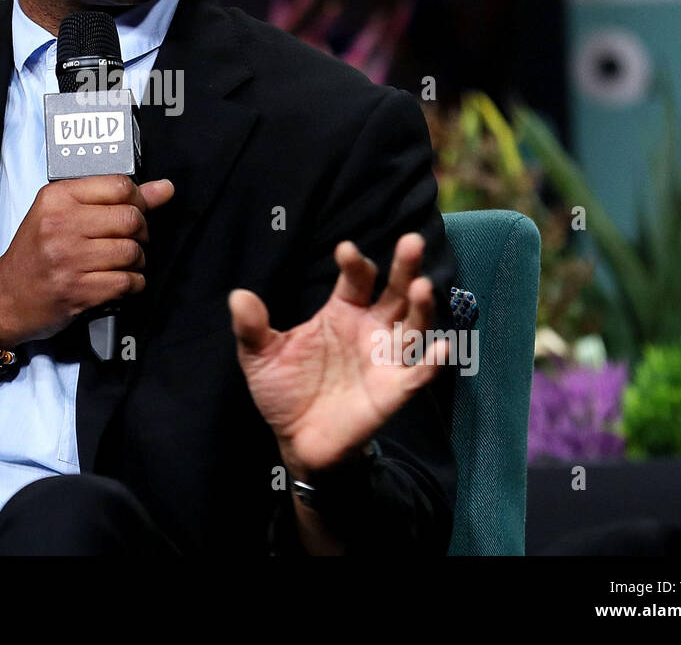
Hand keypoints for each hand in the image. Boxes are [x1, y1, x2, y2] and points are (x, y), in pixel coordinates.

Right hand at [0, 175, 174, 349]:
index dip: (137, 200)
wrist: (5, 298)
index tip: (133, 211)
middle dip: (140, 232)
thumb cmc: (35, 253)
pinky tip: (120, 281)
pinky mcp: (78, 291)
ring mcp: (69, 259)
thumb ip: (111, 198)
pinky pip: (127, 282)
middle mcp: (61, 225)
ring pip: (132, 251)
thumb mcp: (62, 214)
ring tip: (122, 262)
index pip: (119, 185)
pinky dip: (133, 283)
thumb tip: (165, 188)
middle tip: (130, 240)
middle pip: (131, 218)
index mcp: (57, 198)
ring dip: (137, 260)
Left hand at [228, 232, 447, 478]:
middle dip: (404, 268)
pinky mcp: (394, 391)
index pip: (355, 280)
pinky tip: (442, 347)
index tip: (345, 250)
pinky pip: (418, 374)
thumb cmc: (284, 390)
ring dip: (420, 307)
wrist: (297, 440)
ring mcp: (385, 359)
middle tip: (411, 241)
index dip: (353, 263)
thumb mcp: (260, 357)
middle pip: (395, 292)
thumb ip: (251, 328)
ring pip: (413, 326)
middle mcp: (371, 328)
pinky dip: (432, 362)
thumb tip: (238, 295)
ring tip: (421, 286)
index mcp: (342, 312)